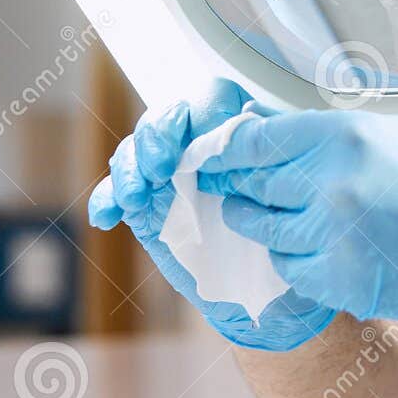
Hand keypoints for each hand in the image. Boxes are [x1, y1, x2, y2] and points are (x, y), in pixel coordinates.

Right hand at [87, 80, 334, 349]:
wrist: (271, 297)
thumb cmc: (290, 242)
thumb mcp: (290, 200)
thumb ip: (268, 164)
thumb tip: (247, 125)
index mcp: (239, 135)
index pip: (213, 99)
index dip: (204, 112)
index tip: (206, 144)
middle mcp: (200, 149)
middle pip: (168, 117)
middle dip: (158, 136)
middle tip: (161, 168)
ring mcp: (169, 177)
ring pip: (136, 149)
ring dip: (130, 167)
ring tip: (136, 196)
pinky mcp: (146, 206)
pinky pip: (115, 192)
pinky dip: (106, 199)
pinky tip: (106, 218)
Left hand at [197, 110, 397, 325]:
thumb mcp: (389, 133)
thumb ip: (325, 136)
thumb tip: (267, 133)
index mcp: (342, 138)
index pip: (254, 142)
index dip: (226, 150)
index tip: (212, 155)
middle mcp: (331, 185)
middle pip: (253, 186)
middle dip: (242, 187)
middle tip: (236, 187)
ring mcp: (334, 238)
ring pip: (266, 232)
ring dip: (268, 225)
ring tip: (286, 218)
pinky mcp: (342, 282)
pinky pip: (292, 270)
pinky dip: (297, 260)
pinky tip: (319, 248)